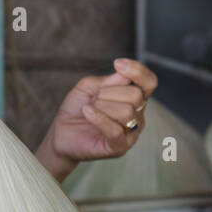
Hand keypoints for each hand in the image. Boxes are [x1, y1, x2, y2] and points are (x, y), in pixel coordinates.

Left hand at [35, 58, 157, 180]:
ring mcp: (131, 133)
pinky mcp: (119, 148)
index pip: (149, 82)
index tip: (117, 64)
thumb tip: (125, 73)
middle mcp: (137, 115)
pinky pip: (115, 130)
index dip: (138, 71)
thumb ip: (108, 80)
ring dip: (102, 106)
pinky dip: (98, 118)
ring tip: (89, 109)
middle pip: (136, 95)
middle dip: (109, 92)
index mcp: (134, 98)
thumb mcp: (88, 86)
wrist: (61, 133)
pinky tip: (87, 112)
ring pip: (127, 111)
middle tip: (94, 99)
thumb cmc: (77, 108)